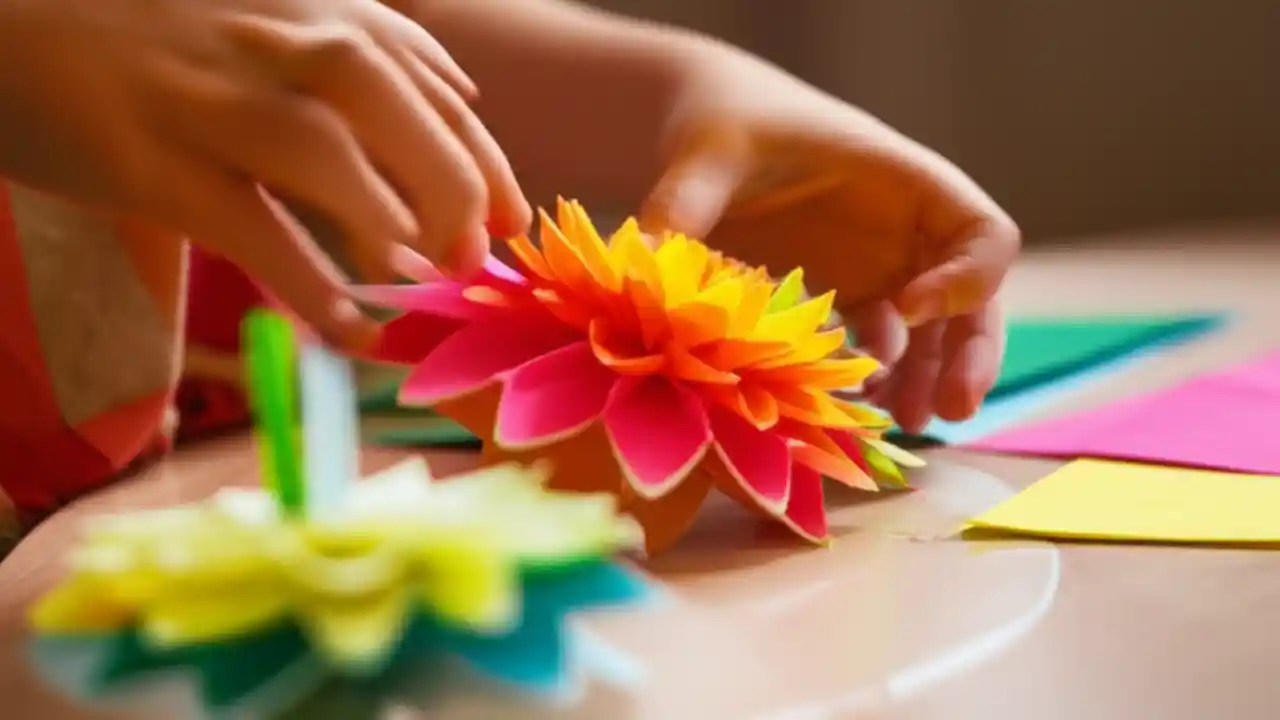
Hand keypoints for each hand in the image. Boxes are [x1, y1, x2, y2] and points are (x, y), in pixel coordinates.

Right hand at [0, 0, 527, 348]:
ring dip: (387, 225)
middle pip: (388, 103)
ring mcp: (206, 100)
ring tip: (416, 279)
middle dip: (452, 184)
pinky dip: (311, 288)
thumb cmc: (157, 21)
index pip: (427, 83)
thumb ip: (366, 38)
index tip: (513, 222)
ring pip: (320, 155)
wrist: (15, 8)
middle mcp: (266, 42)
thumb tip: (459, 89)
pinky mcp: (149, 163)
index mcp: (310, 9)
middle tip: (469, 257)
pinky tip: (352, 331)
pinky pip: (247, 229)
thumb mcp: (275, 7)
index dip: (484, 160)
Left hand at [641, 48, 1018, 432]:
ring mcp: (882, 268)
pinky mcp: (848, 298)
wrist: (709, 129)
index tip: (908, 311)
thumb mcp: (703, 156)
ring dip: (927, 380)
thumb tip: (642, 261)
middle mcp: (907, 230)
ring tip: (905, 426)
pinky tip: (854, 412)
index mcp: (903, 181)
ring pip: (934, 334)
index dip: (965, 280)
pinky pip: (883, 347)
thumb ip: (682, 204)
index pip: (983, 234)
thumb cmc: (725, 124)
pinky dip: (877, 381)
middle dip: (969, 356)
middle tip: (949, 414)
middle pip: (973, 299)